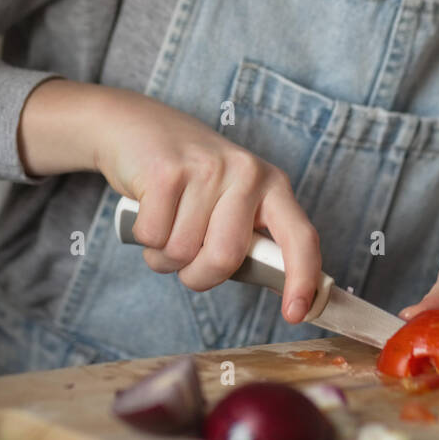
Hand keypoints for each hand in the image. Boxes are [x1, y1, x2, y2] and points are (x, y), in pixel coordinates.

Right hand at [90, 85, 321, 325]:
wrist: (135, 125)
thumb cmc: (188, 177)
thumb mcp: (231, 197)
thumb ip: (250, 237)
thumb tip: (279, 288)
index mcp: (271, 184)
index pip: (300, 236)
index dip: (303, 279)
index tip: (295, 314)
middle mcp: (246, 172)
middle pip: (224, 259)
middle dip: (197, 275)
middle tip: (187, 257)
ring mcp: (206, 168)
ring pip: (181, 254)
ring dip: (164, 256)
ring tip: (166, 222)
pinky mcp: (166, 171)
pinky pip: (152, 237)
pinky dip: (144, 238)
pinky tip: (148, 209)